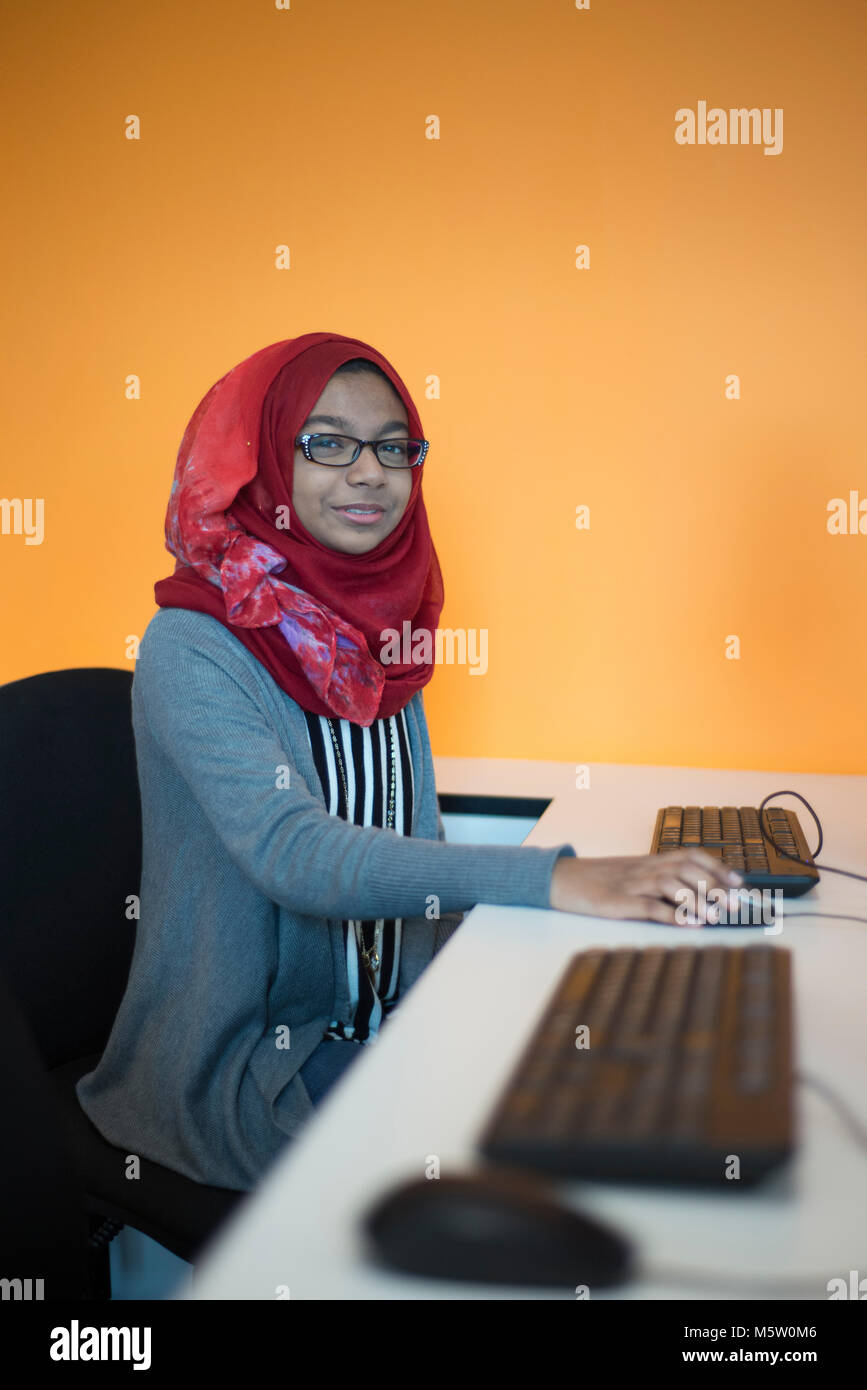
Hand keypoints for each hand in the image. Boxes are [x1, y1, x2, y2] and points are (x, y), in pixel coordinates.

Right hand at [549, 850, 742, 925]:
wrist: (560, 879)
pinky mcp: (617, 902)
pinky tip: (688, 924)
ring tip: (715, 915)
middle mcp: (645, 868)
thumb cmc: (597, 880)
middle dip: (713, 885)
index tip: (739, 882)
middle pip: (686, 868)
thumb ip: (658, 881)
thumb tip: (693, 896)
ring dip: (697, 899)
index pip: (691, 856)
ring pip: (670, 884)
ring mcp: (631, 884)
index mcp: (650, 861)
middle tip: (734, 904)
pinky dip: (672, 915)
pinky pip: (649, 906)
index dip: (717, 867)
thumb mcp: (631, 874)